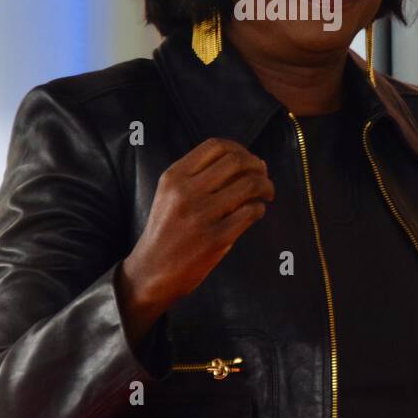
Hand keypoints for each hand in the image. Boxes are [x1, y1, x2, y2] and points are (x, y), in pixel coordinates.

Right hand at [118, 138, 273, 341]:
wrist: (151, 270)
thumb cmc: (168, 229)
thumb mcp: (172, 194)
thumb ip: (203, 176)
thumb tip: (254, 161)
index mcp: (174, 177)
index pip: (215, 146)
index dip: (240, 149)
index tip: (249, 160)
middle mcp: (185, 192)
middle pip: (236, 161)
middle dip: (257, 166)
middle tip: (263, 176)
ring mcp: (200, 216)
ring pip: (249, 185)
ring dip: (265, 186)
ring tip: (266, 194)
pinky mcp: (215, 239)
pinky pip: (250, 212)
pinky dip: (260, 209)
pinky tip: (256, 212)